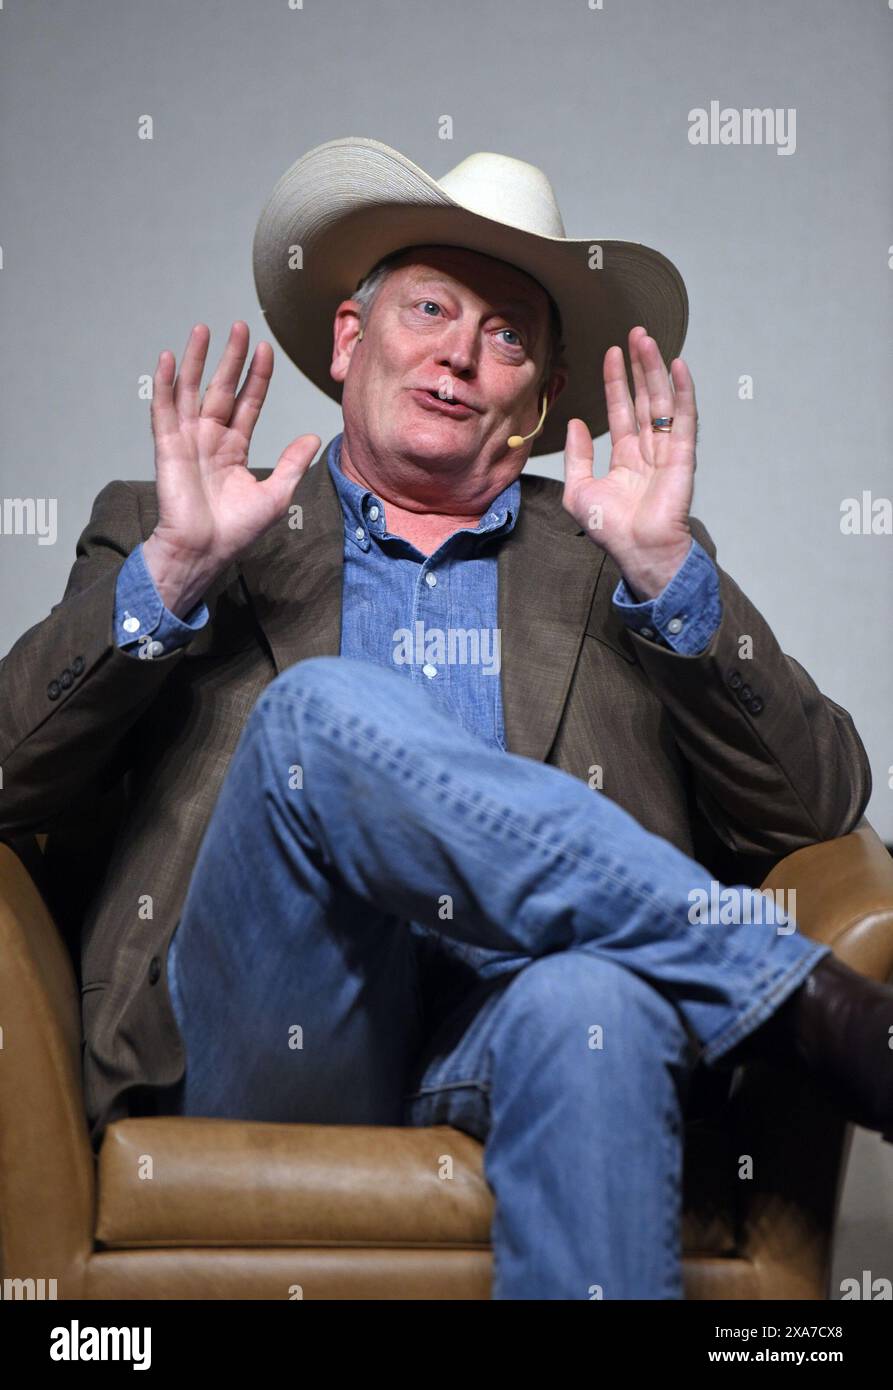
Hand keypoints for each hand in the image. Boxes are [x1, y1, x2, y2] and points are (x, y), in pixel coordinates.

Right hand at [143, 322, 319, 615]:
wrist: (205, 551)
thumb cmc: (236, 532)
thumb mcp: (276, 495)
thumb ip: (293, 463)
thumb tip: (314, 438)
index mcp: (234, 449)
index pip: (248, 403)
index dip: (256, 376)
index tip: (265, 350)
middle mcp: (211, 440)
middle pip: (222, 388)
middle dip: (231, 358)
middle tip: (239, 327)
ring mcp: (188, 441)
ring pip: (191, 390)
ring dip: (196, 360)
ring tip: (203, 330)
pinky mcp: (168, 448)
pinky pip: (165, 410)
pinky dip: (165, 384)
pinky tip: (167, 359)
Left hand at [562, 326, 696, 599]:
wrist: (638, 551)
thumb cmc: (610, 529)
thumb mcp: (578, 491)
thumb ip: (577, 456)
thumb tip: (576, 424)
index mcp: (625, 459)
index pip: (620, 410)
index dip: (616, 381)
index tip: (611, 353)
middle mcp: (647, 451)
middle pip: (643, 398)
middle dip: (639, 366)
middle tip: (635, 333)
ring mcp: (666, 451)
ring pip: (661, 401)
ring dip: (655, 369)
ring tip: (648, 339)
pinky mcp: (682, 455)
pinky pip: (683, 417)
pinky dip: (682, 391)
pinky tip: (678, 367)